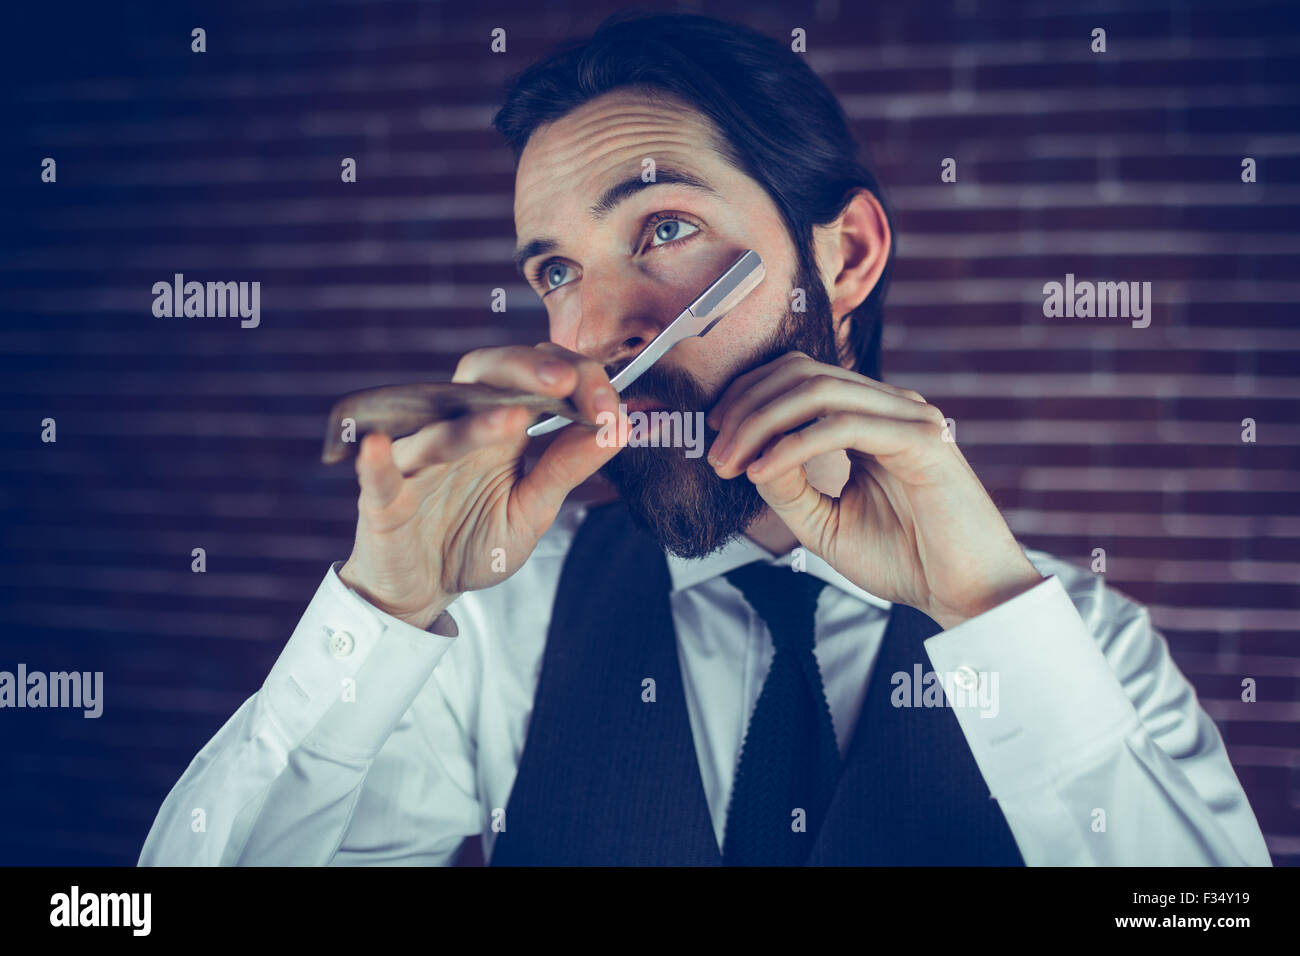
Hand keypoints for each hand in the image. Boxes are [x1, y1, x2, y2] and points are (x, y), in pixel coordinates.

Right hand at [338, 344, 625, 630]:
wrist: (423, 589)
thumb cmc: (473, 539)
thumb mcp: (533, 509)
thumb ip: (567, 468)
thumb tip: (619, 428)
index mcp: (498, 426)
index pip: (534, 376)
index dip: (574, 381)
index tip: (610, 411)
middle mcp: (456, 429)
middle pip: (482, 375)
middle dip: (525, 370)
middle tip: (566, 380)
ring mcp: (417, 462)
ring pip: (439, 429)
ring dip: (474, 424)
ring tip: (512, 419)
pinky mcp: (383, 500)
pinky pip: (377, 476)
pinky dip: (375, 461)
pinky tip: (376, 447)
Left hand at [705, 352, 1041, 628]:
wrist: (966, 595)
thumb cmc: (905, 560)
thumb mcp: (824, 522)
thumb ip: (787, 487)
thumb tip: (748, 456)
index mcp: (871, 417)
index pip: (799, 376)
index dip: (748, 397)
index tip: (713, 438)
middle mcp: (891, 407)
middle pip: (801, 372)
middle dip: (746, 407)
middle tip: (714, 452)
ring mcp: (909, 418)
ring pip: (818, 390)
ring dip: (761, 422)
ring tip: (730, 463)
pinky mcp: (922, 442)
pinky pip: (843, 425)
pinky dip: (794, 446)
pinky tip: (762, 471)